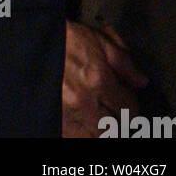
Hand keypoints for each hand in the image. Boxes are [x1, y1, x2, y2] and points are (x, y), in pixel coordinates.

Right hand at [62, 20, 148, 137]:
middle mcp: (83, 100)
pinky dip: (82, 133)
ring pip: (95, 135)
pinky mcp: (53, 119)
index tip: (126, 100)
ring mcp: (66, 113)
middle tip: (113, 111)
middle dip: (117, 120)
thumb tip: (142, 82)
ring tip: (99, 117)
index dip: (131, 105)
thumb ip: (123, 62)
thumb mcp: (98, 41)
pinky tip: (83, 122)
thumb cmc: (66, 38)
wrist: (33, 40)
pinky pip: (74, 137)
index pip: (129, 109)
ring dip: (101, 129)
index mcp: (98, 79)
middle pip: (114, 127)